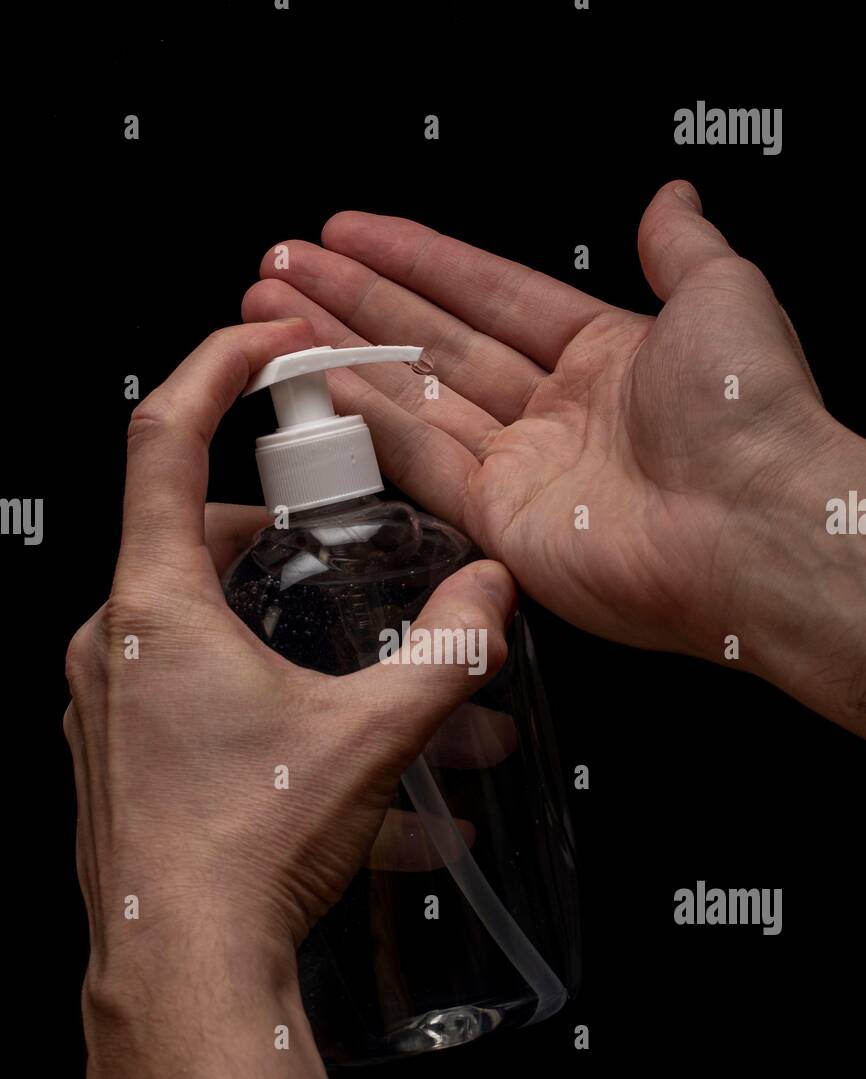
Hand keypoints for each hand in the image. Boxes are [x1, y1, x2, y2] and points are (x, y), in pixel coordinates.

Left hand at [64, 319, 514, 1078]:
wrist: (184, 978)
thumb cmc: (249, 847)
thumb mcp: (370, 734)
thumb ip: (447, 652)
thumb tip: (494, 590)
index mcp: (154, 606)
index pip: (161, 437)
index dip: (217, 370)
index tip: (268, 343)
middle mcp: (115, 647)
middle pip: (195, 541)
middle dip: (286, 542)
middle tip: (351, 551)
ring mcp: (111, 712)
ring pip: (212, 638)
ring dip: (300, 650)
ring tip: (397, 701)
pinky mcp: (127, 768)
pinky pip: (206, 712)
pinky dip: (278, 720)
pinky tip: (370, 791)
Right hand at [242, 182, 865, 733]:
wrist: (751, 526)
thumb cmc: (750, 412)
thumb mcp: (722, 293)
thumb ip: (681, 245)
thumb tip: (668, 198)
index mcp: (607, 355)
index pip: (490, 295)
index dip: (419, 260)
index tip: (355, 233)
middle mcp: (559, 414)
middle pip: (437, 343)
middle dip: (358, 302)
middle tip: (289, 267)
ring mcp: (526, 470)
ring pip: (414, 400)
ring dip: (343, 354)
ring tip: (277, 314)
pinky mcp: (503, 525)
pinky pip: (421, 462)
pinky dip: (367, 422)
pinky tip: (318, 379)